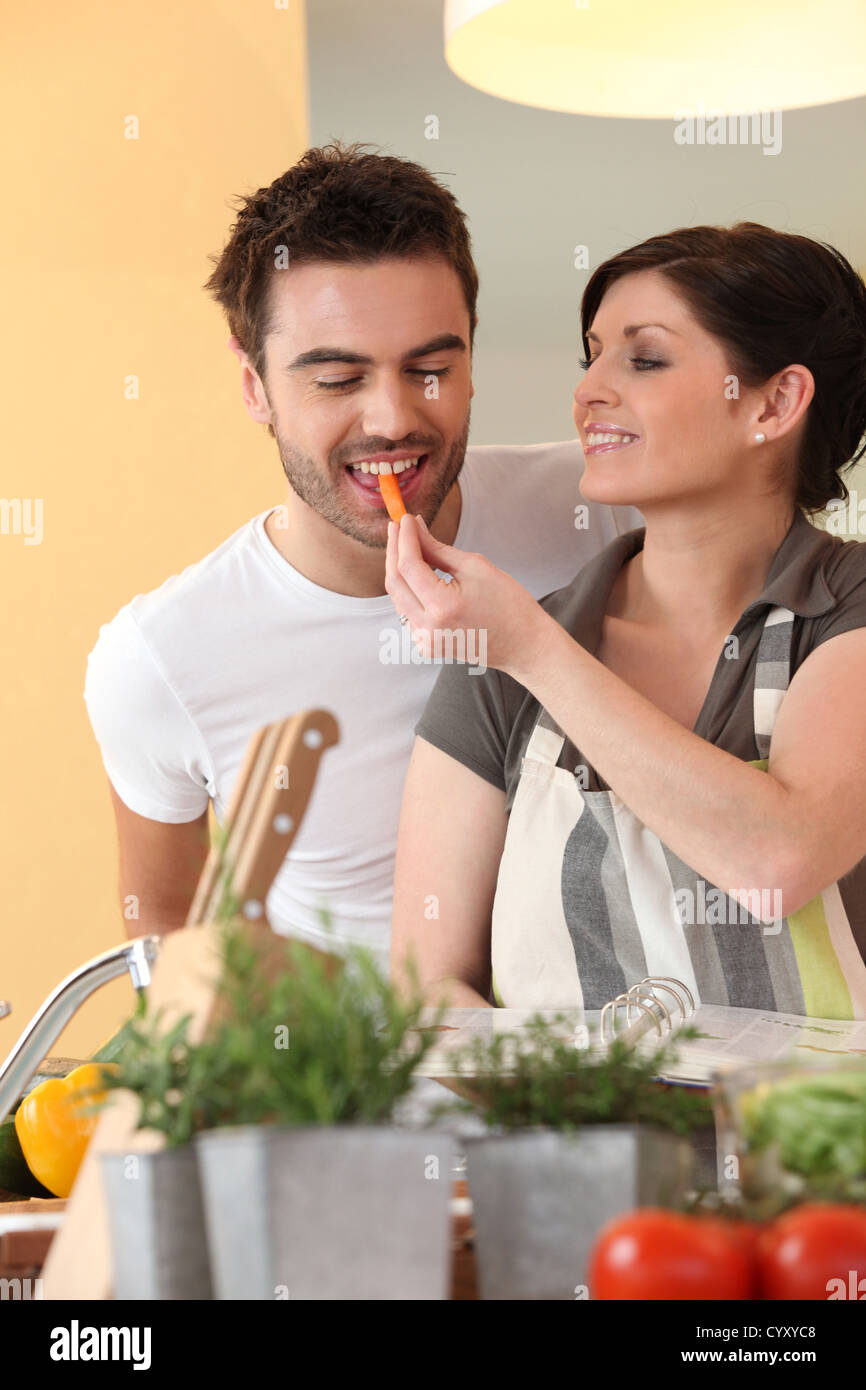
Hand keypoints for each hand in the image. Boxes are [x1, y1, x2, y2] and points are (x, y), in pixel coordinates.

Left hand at [384, 513, 556, 680]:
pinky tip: (416, 573)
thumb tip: (417, 530)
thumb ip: (439, 550)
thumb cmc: (509, 605)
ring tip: (405, 545)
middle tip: (397, 527)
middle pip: (395, 583)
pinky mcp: (427, 645)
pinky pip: (407, 612)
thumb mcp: (476, 567)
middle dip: (394, 551)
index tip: (405, 519)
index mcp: (443, 607)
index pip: (409, 566)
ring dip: (398, 569)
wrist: (523, 645)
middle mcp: (429, 628)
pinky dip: (408, 590)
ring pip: (398, 598)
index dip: (404, 539)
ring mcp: (426, 640)